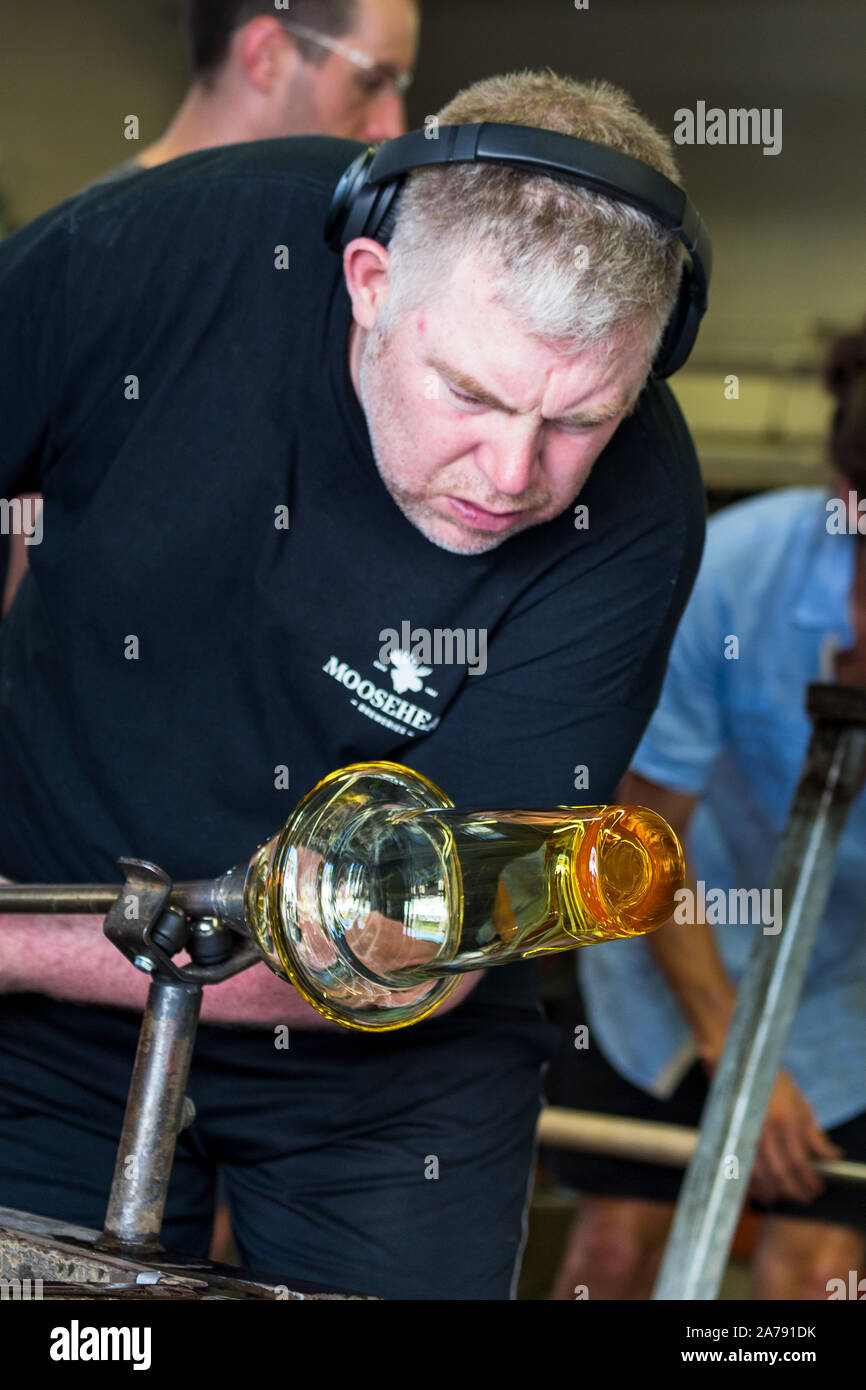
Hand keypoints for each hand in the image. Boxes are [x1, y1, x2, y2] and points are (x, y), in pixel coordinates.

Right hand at [703, 1050, 841, 1204]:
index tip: (817, 1188)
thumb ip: (813, 1131)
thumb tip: (831, 1155)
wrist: (737, 1062)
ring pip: (760, 1173)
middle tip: (804, 1197)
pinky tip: (760, 1191)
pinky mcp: (730, 1133)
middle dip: (794, 1190)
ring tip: (782, 1198)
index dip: (810, 1180)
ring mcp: (745, 1131)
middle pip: (781, 1172)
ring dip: (773, 1191)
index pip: (800, 1161)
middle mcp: (765, 1127)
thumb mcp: (799, 1101)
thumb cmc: (772, 1080)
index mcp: (785, 1118)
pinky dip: (751, 1183)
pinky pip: (741, 1166)